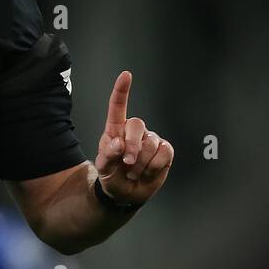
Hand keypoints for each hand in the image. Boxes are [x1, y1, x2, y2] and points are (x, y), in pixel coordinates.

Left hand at [93, 71, 173, 206]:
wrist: (126, 194)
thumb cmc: (112, 176)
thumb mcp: (103, 168)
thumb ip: (107, 155)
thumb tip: (119, 143)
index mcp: (116, 130)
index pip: (118, 107)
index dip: (122, 91)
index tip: (126, 75)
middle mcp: (134, 131)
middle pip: (137, 124)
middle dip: (132, 146)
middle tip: (127, 164)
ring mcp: (151, 139)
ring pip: (151, 142)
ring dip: (141, 163)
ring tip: (134, 172)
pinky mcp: (164, 151)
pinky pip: (164, 152)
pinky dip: (155, 165)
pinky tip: (148, 171)